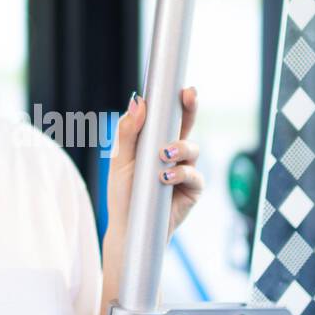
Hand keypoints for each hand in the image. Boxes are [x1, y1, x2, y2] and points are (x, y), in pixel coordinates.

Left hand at [105, 86, 202, 247]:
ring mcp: (185, 169)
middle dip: (190, 108)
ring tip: (164, 156)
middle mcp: (174, 152)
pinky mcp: (193, 189)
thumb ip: (128, 132)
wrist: (129, 227)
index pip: (169, 116)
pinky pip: (194, 175)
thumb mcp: (120, 160)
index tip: (181, 87)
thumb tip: (137, 100)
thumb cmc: (124, 193)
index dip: (177, 100)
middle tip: (189, 95)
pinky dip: (181, 174)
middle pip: (186, 125)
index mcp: (156, 141)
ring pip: (192, 148)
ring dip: (180, 148)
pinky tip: (166, 178)